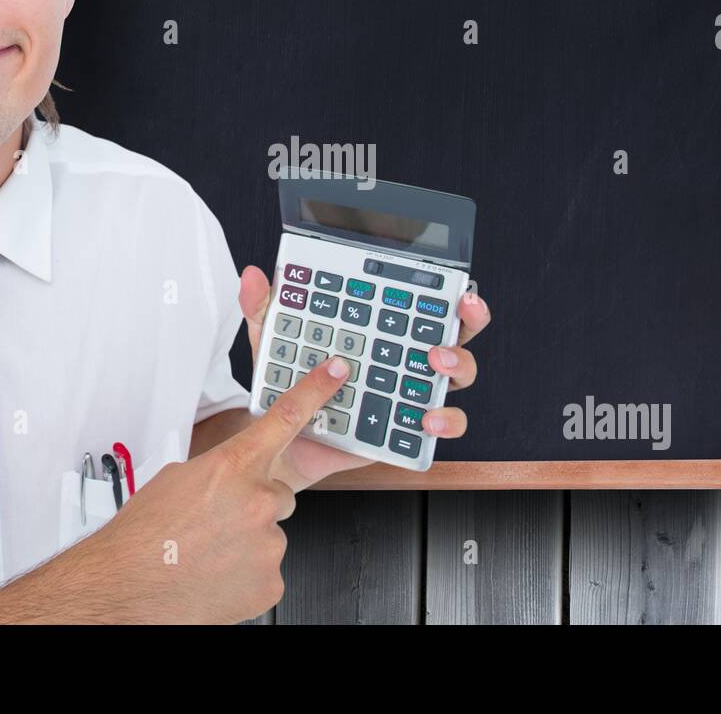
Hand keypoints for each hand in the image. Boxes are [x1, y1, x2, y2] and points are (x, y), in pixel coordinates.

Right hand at [93, 352, 353, 621]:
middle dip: (254, 505)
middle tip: (217, 523)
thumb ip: (219, 472)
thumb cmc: (143, 537)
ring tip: (208, 554)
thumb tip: (233, 481)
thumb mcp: (177, 480)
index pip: (287, 417)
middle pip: (277, 495)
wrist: (124, 588)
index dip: (317, 390)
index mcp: (233, 466)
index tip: (337, 371)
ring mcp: (269, 543)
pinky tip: (216, 576)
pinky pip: (267, 571)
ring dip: (246, 543)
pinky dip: (246, 576)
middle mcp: (258, 500)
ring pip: (270, 535)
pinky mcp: (271, 582)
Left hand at [238, 265, 490, 487]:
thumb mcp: (274, 343)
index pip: (426, 302)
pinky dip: (444, 420)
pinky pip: (441, 425)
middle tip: (454, 314)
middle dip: (467, 321)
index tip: (458, 286)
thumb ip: (266, 309)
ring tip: (434, 363)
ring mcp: (410, 392)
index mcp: (382, 328)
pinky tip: (426, 417)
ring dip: (457, 366)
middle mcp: (405, 357)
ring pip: (457, 377)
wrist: (281, 443)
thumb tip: (253, 276)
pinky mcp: (407, 428)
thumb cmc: (288, 385)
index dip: (451, 292)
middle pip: (456, 333)